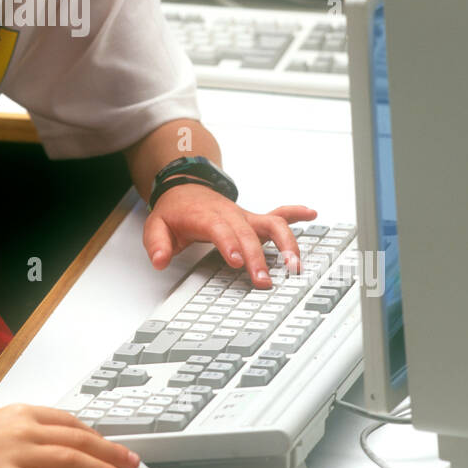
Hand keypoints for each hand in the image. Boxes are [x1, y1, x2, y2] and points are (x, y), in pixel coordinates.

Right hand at [0, 404, 139, 467]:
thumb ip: (26, 433)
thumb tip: (57, 448)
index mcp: (22, 414)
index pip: (70, 421)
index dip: (96, 435)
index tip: (111, 446)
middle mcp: (23, 429)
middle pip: (79, 439)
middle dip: (110, 452)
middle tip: (131, 462)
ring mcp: (16, 453)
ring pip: (71, 460)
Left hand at [143, 184, 316, 286]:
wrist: (185, 187)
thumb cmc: (174, 211)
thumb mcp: (155, 226)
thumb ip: (156, 244)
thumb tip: (159, 261)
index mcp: (206, 217)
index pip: (220, 230)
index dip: (230, 244)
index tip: (238, 262)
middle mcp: (229, 215)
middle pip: (248, 234)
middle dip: (258, 258)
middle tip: (263, 281)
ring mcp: (244, 216)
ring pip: (270, 224)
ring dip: (285, 242)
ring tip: (295, 264)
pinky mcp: (253, 219)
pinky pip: (278, 213)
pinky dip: (295, 213)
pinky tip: (311, 214)